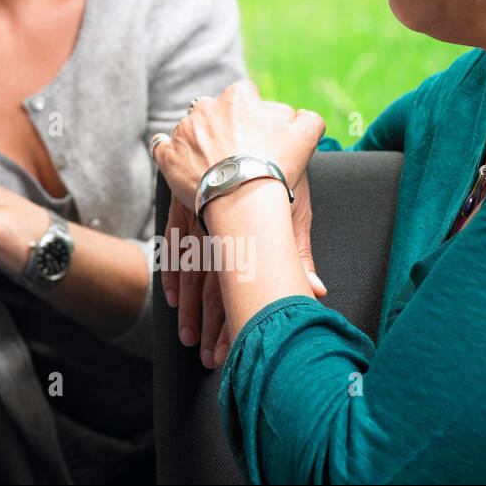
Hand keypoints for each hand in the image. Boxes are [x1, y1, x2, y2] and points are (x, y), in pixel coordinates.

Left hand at [151, 80, 324, 209]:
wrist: (244, 198)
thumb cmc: (275, 166)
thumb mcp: (306, 136)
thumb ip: (308, 119)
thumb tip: (303, 116)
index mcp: (237, 97)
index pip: (243, 94)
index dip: (250, 113)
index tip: (254, 132)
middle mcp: (205, 107)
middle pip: (213, 111)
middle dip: (222, 126)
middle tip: (234, 151)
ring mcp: (183, 131)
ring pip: (189, 129)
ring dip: (198, 141)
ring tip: (212, 165)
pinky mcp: (167, 155)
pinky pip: (161, 146)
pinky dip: (169, 153)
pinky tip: (179, 161)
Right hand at [162, 170, 325, 367]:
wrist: (243, 127)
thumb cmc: (277, 169)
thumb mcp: (294, 210)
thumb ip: (298, 253)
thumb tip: (315, 292)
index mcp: (244, 234)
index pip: (233, 288)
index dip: (229, 324)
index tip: (226, 352)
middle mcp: (214, 229)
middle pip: (208, 286)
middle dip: (208, 326)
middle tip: (207, 357)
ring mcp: (193, 217)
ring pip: (188, 270)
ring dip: (187, 309)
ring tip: (187, 339)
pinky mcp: (180, 204)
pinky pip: (171, 243)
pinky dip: (170, 272)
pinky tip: (172, 297)